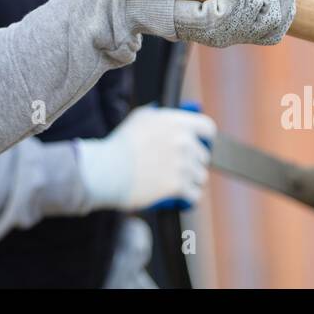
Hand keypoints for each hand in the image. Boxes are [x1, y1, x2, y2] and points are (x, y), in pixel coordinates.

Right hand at [76, 105, 215, 210]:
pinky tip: (181, 197)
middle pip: (203, 156)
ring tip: (177, 183)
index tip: (200, 144)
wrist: (106, 170)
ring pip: (200, 177)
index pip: (207, 128)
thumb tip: (169, 116)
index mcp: (176, 122)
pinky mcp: (178, 186)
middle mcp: (183, 142)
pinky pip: (194, 195)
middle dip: (193, 162)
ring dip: (191, 181)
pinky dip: (188, 197)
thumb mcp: (140, 118)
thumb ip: (160, 115)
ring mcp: (182, 165)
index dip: (205, 138)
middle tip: (178, 168)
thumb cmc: (120, 145)